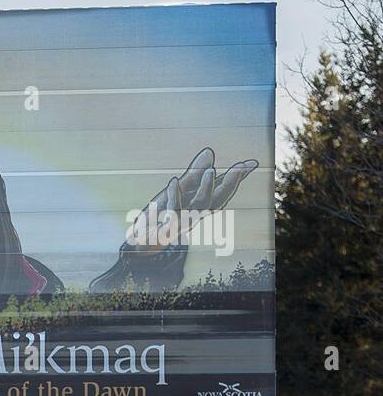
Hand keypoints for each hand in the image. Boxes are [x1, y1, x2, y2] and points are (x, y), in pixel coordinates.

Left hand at [127, 148, 258, 251]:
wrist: (142, 243)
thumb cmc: (161, 215)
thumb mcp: (177, 190)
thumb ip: (194, 172)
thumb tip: (210, 152)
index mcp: (201, 206)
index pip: (223, 189)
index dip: (238, 177)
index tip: (253, 162)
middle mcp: (196, 215)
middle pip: (218, 198)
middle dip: (230, 182)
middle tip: (241, 166)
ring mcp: (182, 224)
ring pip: (199, 206)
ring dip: (205, 189)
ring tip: (210, 172)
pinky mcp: (166, 230)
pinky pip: (172, 213)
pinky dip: (173, 195)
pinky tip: (173, 181)